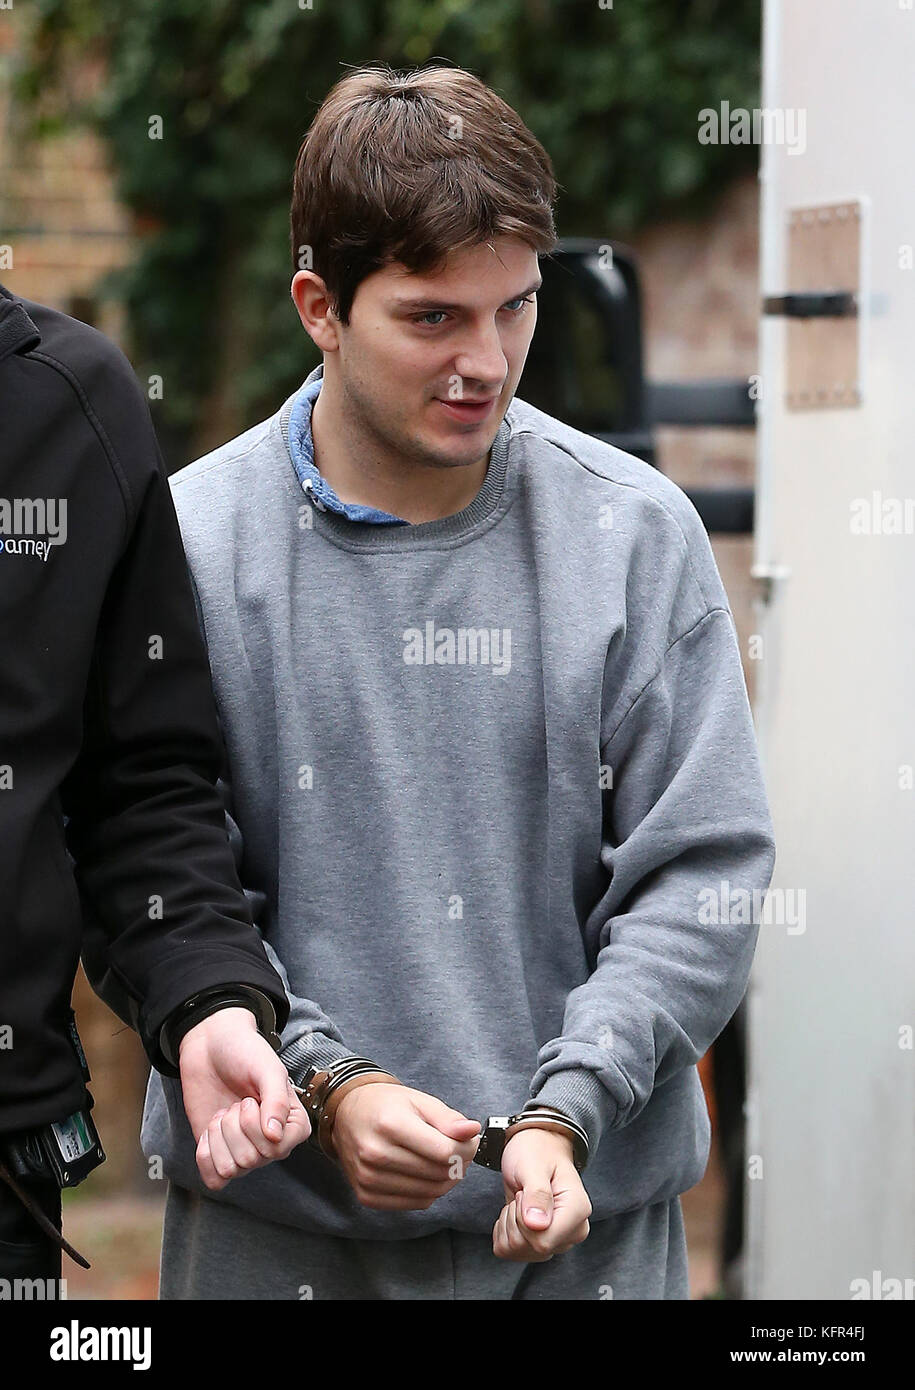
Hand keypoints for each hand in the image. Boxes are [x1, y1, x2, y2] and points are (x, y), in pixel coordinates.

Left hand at [177, 1007, 311, 1189]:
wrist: (211, 1047)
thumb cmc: (245, 1053)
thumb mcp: (267, 1069)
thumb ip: (277, 1100)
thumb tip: (275, 1137)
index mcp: (292, 1124)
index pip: (275, 1150)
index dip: (254, 1126)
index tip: (252, 1100)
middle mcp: (272, 1143)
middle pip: (248, 1160)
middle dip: (234, 1125)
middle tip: (237, 1101)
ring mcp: (245, 1150)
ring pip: (229, 1169)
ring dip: (219, 1135)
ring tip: (225, 1112)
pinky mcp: (220, 1155)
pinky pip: (214, 1179)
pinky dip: (206, 1154)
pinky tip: (210, 1130)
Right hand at [329, 1082, 480, 1210]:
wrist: (346, 1115)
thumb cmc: (386, 1105)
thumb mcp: (418, 1100)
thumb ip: (447, 1118)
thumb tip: (472, 1132)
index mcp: (390, 1125)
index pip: (444, 1152)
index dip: (466, 1149)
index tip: (469, 1141)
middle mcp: (375, 1154)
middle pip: (438, 1174)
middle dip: (459, 1164)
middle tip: (460, 1150)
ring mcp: (368, 1178)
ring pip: (430, 1193)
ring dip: (447, 1180)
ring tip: (445, 1161)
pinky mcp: (366, 1196)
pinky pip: (415, 1203)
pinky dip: (429, 1192)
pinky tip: (427, 1174)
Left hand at [492, 1127, 591, 1261]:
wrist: (536, 1148)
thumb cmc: (537, 1152)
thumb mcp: (533, 1166)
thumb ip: (537, 1193)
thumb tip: (537, 1226)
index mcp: (578, 1212)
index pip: (543, 1242)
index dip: (523, 1219)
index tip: (526, 1193)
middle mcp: (572, 1231)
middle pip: (530, 1249)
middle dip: (514, 1219)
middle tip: (522, 1193)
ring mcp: (558, 1241)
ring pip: (517, 1252)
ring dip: (508, 1223)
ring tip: (520, 1200)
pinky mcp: (540, 1245)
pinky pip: (509, 1251)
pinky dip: (503, 1230)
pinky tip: (515, 1211)